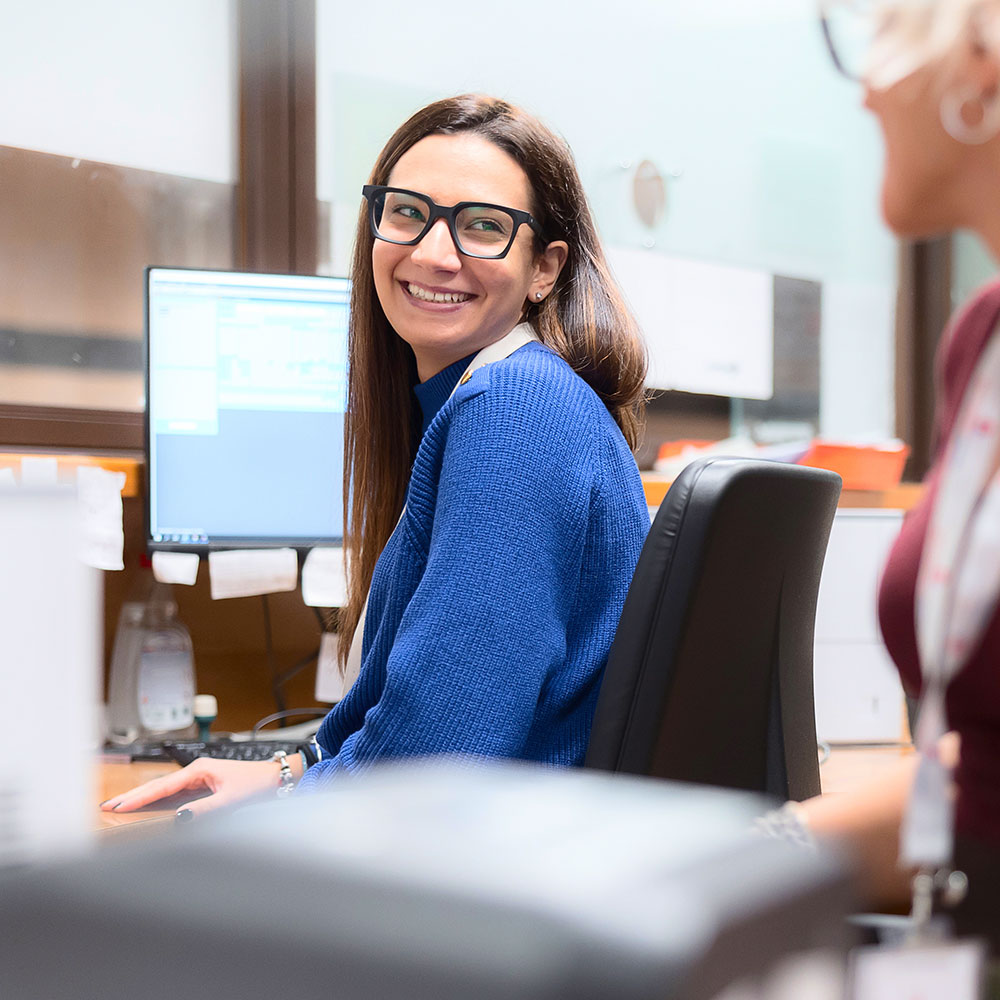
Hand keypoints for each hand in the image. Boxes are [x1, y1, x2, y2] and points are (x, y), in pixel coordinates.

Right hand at [100, 757, 283, 818]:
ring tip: (119, 806)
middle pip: (157, 786)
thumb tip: (180, 817)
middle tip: (106, 806)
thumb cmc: (256, 784)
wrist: (275, 777)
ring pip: (164, 790)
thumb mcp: (231, 800)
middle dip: (132, 796)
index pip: (161, 787)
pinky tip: (146, 806)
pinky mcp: (203, 785)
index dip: (138, 798)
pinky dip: (157, 800)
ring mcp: (198, 778)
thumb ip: (205, 810)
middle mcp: (196, 772)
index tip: (118, 806)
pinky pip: (174, 794)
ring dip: (142, 798)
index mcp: (199, 770)